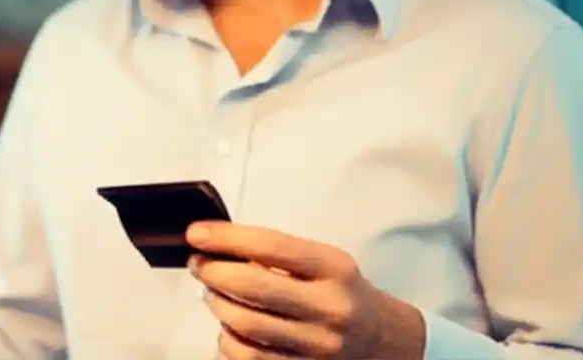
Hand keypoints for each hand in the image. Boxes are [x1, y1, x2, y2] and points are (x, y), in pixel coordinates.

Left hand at [186, 222, 424, 359]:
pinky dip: (228, 340)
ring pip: (245, 325)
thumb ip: (279, 254)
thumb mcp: (325, 261)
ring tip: (212, 293)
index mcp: (334, 269)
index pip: (271, 246)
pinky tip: (228, 328)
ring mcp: (318, 345)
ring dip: (217, 304)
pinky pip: (250, 357)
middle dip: (213, 272)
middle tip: (199, 264)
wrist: (385, 340)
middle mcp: (329, 307)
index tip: (197, 234)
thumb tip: (220, 246)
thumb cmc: (344, 293)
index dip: (227, 238)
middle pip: (252, 287)